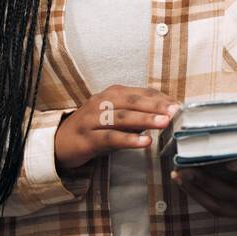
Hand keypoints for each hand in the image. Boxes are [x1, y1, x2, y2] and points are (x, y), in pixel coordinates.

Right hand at [54, 85, 180, 172]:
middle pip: (132, 102)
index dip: (160, 98)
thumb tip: (166, 114)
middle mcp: (101, 102)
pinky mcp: (87, 138)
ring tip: (164, 123)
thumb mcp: (116, 117)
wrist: (59, 142)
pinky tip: (144, 142)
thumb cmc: (94, 128)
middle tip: (175, 111)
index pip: (140, 93)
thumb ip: (138, 114)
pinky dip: (128, 139)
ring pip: (122, 117)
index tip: (178, 105)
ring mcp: (92, 120)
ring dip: (145, 119)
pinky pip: (110, 138)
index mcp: (112, 94)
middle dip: (156, 105)